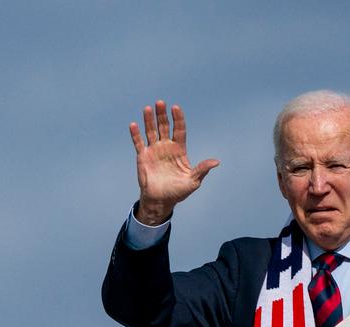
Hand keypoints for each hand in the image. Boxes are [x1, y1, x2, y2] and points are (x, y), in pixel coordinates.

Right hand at [129, 100, 219, 224]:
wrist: (160, 200)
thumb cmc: (178, 191)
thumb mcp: (193, 181)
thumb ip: (202, 169)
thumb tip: (216, 162)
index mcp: (179, 150)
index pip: (179, 130)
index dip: (178, 119)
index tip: (175, 108)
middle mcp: (166, 147)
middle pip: (164, 126)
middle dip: (162, 115)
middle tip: (160, 102)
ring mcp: (154, 150)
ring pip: (151, 131)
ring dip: (149, 120)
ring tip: (148, 108)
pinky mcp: (143, 156)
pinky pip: (139, 143)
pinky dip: (135, 134)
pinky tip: (133, 124)